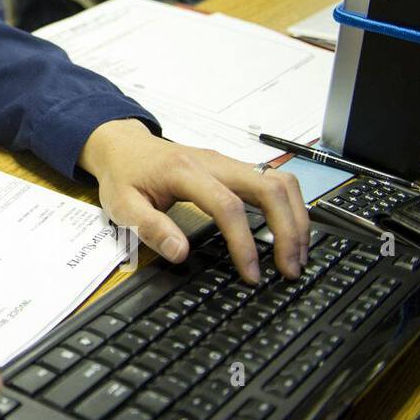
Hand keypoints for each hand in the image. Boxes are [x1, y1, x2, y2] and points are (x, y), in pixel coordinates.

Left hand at [78, 119, 308, 283]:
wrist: (124, 145)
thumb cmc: (124, 175)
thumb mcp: (121, 205)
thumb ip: (149, 228)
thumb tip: (180, 253)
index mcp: (185, 171)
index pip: (227, 206)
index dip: (244, 243)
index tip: (251, 273)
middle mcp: (215, 162)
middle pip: (269, 187)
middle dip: (288, 230)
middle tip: (290, 268)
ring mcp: (229, 163)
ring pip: (281, 181)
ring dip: (296, 217)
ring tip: (297, 255)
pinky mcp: (236, 168)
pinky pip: (275, 181)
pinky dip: (290, 207)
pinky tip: (290, 232)